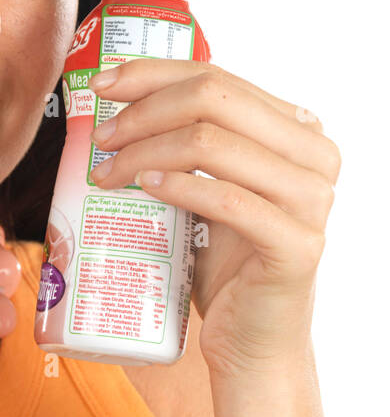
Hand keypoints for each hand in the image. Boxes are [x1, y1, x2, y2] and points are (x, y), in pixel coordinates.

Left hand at [87, 61, 340, 376]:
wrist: (253, 342)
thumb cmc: (224, 264)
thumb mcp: (208, 190)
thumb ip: (190, 145)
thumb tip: (112, 105)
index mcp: (298, 129)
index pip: (217, 77)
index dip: (153, 73)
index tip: (103, 85)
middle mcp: (316, 154)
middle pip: (214, 99)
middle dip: (145, 110)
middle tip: (101, 137)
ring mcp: (312, 199)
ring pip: (213, 144)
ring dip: (146, 149)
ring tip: (106, 170)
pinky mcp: (296, 244)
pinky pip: (227, 199)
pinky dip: (177, 185)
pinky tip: (142, 184)